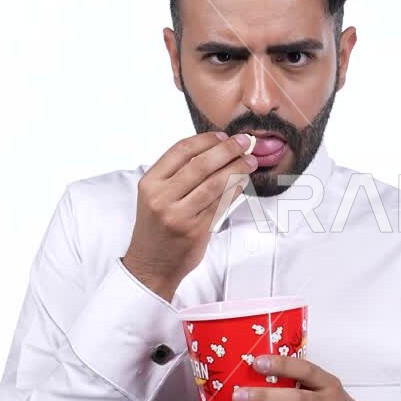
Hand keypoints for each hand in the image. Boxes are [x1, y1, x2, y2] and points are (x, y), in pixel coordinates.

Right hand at [122, 131, 257, 300]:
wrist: (151, 264)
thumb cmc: (157, 227)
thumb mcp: (155, 196)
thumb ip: (176, 174)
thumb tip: (213, 149)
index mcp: (150, 183)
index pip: (180, 151)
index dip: (205, 140)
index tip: (223, 135)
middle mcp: (162, 198)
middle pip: (201, 164)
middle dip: (227, 150)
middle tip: (245, 142)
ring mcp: (179, 215)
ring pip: (214, 184)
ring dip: (237, 169)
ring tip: (250, 160)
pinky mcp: (196, 230)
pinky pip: (221, 204)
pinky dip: (235, 190)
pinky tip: (243, 181)